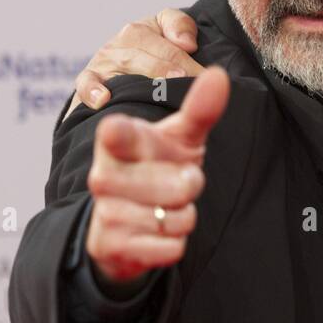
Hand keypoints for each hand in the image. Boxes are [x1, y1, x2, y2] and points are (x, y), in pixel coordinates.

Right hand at [69, 8, 203, 113]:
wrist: (122, 68)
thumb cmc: (152, 51)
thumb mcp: (166, 29)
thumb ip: (180, 25)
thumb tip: (186, 43)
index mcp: (142, 30)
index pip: (166, 39)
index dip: (186, 58)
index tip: (202, 75)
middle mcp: (121, 43)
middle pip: (143, 53)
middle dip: (165, 66)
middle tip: (183, 79)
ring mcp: (103, 61)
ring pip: (120, 67)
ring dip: (138, 78)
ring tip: (159, 91)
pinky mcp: (88, 79)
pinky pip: (85, 83)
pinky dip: (92, 90)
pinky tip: (103, 99)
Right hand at [84, 67, 229, 284]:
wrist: (126, 223)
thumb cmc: (157, 166)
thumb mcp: (179, 138)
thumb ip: (200, 109)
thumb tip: (220, 75)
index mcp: (117, 140)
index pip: (118, 134)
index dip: (120, 134)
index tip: (114, 130)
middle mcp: (103, 175)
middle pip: (177, 186)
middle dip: (190, 186)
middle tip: (177, 182)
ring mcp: (104, 211)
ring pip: (174, 219)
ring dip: (181, 216)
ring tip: (164, 207)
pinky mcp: (109, 245)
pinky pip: (168, 248)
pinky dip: (173, 243)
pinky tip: (156, 233)